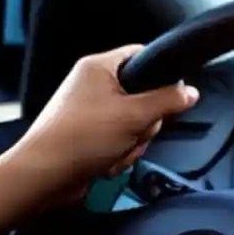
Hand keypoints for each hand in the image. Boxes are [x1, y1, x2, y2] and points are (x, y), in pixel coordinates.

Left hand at [0, 45, 198, 234]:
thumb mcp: (133, 116)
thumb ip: (167, 101)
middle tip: (132, 130)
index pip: (142, 56)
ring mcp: (91, 112)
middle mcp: (93, 85)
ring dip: (132, 142)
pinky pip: (121, 140)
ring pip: (136, 123)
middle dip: (144, 122)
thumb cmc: (78, 139)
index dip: (161, 75)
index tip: (169, 95)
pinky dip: (119, 154)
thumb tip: (190, 92)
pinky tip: (106, 161)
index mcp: (99, 67)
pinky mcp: (90, 136)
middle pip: (144, 96)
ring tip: (114, 150)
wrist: (43, 178)